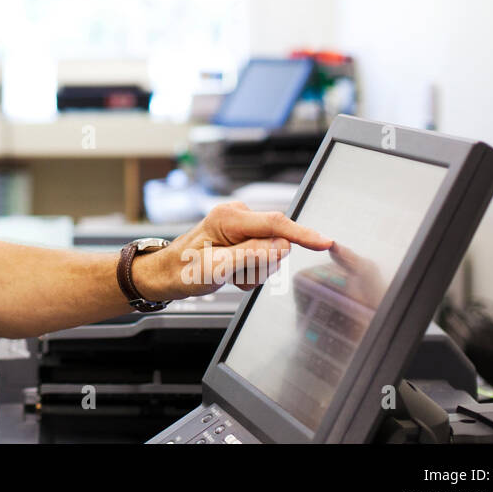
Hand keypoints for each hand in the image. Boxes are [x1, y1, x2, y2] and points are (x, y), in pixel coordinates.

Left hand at [136, 200, 332, 300]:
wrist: (167, 275)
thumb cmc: (183, 270)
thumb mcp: (216, 268)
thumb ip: (251, 256)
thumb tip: (281, 246)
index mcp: (229, 217)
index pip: (275, 223)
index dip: (302, 234)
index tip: (325, 242)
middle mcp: (237, 216)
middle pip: (276, 241)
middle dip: (262, 264)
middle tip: (236, 275)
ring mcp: (241, 226)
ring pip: (271, 253)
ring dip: (255, 271)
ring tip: (229, 275)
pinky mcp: (244, 237)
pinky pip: (263, 257)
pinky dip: (251, 271)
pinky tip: (231, 274)